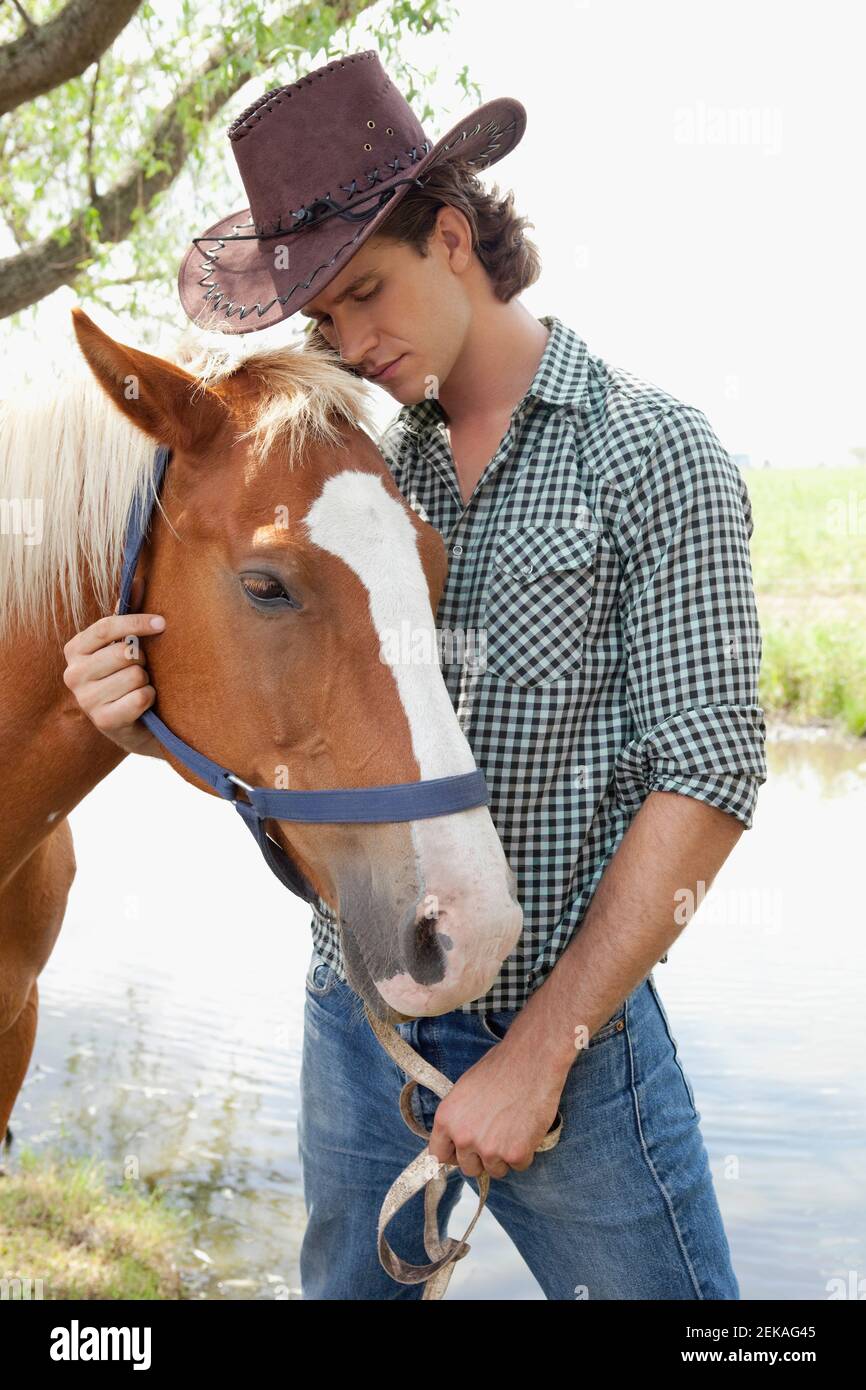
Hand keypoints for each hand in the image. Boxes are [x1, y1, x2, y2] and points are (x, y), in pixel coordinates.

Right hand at [62, 599, 165, 757]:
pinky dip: (149, 698)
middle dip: (142, 659)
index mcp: (75, 649)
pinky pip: (140, 698)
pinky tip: (142, 704)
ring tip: (140, 687)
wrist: (136, 724)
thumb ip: (128, 614)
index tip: (161, 623)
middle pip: (124, 652)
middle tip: (142, 668)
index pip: (105, 626)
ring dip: (146, 681)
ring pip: (135, 675)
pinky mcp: (103, 721)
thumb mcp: (126, 644)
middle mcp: (73, 674)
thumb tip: (138, 580)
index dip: (136, 622)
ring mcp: (85, 700)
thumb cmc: (129, 676)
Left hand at [427, 1031, 563, 1178]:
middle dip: (481, 1158)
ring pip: (495, 1170)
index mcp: (446, 1119)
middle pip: (468, 1168)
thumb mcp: (464, 1090)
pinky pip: (519, 1166)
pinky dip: (525, 1153)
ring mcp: (489, 1148)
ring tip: (513, 1128)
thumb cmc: (500, 1068)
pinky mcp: (515, 1153)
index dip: (453, 1155)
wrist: (531, 1060)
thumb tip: (457, 1140)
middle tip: (496, 1137)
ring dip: (504, 1157)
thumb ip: (458, 1119)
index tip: (463, 1152)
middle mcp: (463, 1137)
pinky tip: (527, 1129)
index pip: (438, 1156)